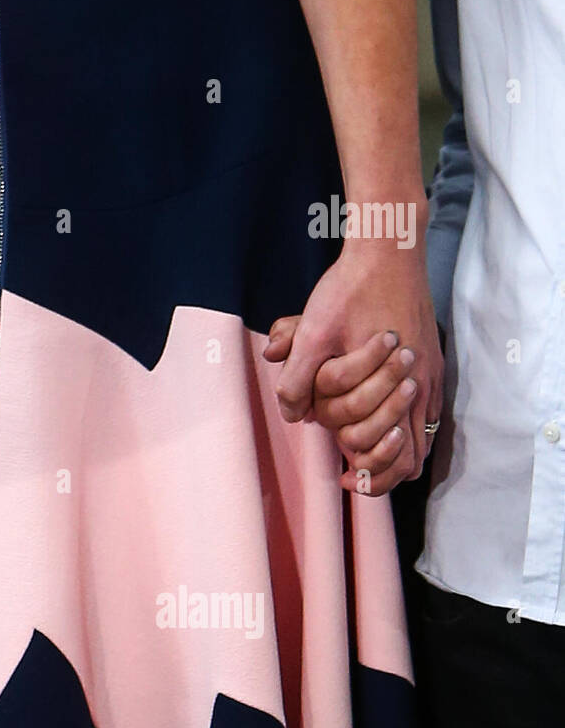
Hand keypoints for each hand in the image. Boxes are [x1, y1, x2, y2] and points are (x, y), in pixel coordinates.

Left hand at [272, 244, 442, 486]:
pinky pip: (427, 410)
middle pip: (412, 455)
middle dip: (380, 465)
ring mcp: (432, 373)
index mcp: (397, 384)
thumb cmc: (349, 289)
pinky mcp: (433, 360)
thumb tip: (293, 415)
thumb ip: (298, 376)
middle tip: (350, 467)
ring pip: (422, 434)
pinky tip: (379, 418)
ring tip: (361, 448)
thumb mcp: (313, 331)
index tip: (344, 478)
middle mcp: (422, 384)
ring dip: (392, 446)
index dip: (368, 476)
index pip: (395, 456)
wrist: (388, 249)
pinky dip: (405, 424)